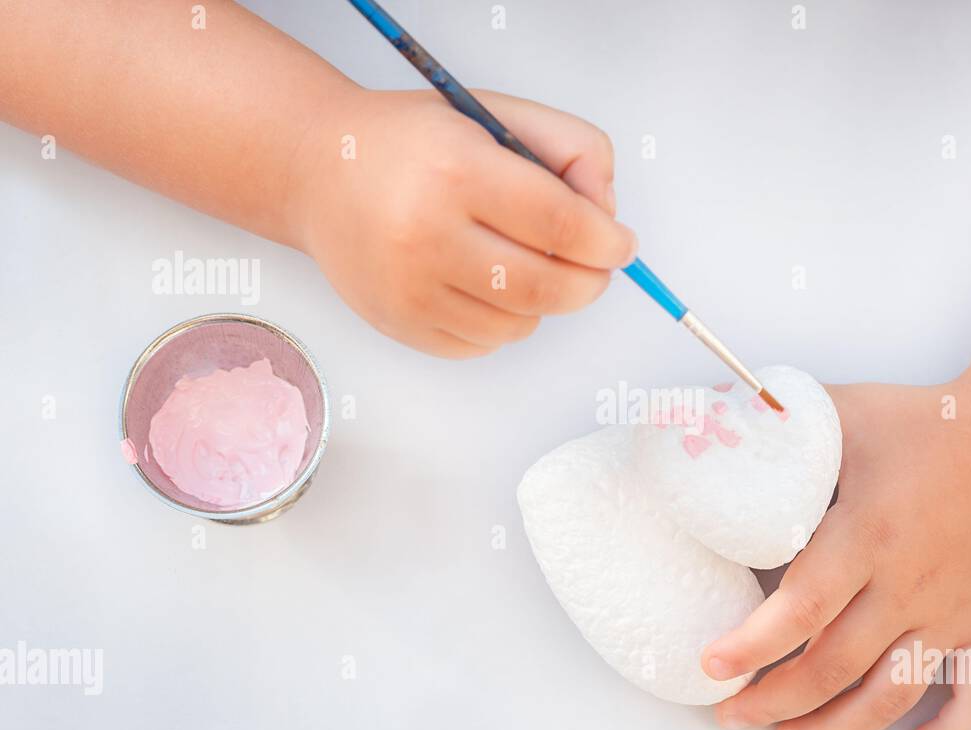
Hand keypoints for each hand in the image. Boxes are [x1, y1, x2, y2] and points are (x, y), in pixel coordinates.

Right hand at [291, 88, 636, 357]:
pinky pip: (484, 344)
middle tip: (595, 267)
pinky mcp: (399, 324)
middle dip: (589, 281)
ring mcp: (409, 288)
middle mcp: (427, 234)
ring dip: (542, 301)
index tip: (622, 246)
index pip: (562, 226)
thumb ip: (572, 150)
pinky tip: (482, 284)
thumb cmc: (417, 143)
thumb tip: (607, 218)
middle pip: (547, 286)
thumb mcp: (497, 116)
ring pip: (521, 323)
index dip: (608, 243)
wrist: (319, 170)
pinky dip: (502, 320)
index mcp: (457, 171)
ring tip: (521, 262)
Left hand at [702, 379, 970, 729]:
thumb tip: (705, 424)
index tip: (713, 666)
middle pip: (834, 667)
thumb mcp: (839, 414)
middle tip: (732, 714)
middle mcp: (907, 584)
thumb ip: (775, 430)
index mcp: (866, 534)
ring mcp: (950, 610)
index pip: (802, 608)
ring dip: (838, 729)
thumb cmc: (922, 423)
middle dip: (774, 701)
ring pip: (891, 695)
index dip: (753, 646)